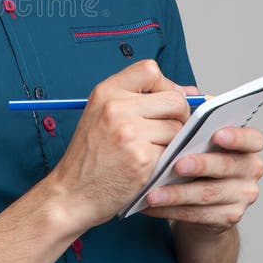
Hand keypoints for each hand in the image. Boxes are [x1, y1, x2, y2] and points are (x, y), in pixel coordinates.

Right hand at [48, 59, 190, 232]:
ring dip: (172, 142)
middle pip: (174, 100)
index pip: (150, 70)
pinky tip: (148, 166)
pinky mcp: (142, 158)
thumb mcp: (101, 115)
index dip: (165, 85)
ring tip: (150, 151)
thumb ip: (138, 100)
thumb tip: (190, 92)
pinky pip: (173, 152)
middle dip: (178, 117)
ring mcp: (130, 133)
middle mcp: (116, 107)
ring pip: (177, 128)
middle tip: (165, 131)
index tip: (163, 102)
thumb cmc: (89, 157)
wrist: (71, 193)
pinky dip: (166, 161)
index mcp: (106, 92)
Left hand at [142, 125, 262, 233]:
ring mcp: (243, 195)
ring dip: (177, 193)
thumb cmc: (196, 157)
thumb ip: (196, 115)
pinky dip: (172, 210)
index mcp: (246, 145)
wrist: (200, 199)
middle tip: (176, 165)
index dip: (237, 137)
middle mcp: (251, 169)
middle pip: (227, 166)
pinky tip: (152, 205)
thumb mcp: (198, 136)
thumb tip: (183, 95)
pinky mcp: (229, 217)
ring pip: (208, 193)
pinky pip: (198, 214)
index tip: (216, 135)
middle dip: (200, 165)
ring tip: (153, 193)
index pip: (253, 138)